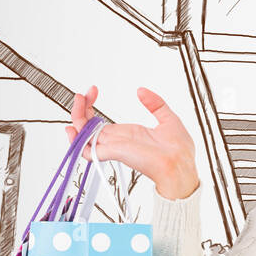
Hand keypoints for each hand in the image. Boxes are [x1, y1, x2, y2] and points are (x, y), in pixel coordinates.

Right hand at [65, 85, 200, 199]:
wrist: (181, 164)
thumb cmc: (178, 150)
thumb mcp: (167, 119)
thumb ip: (155, 103)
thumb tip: (141, 91)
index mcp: (125, 133)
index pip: (98, 120)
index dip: (91, 105)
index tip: (93, 90)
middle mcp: (116, 140)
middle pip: (87, 126)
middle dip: (80, 108)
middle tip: (82, 94)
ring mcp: (113, 147)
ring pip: (83, 136)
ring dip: (76, 118)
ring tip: (78, 100)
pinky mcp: (114, 153)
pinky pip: (88, 152)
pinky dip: (77, 142)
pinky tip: (74, 128)